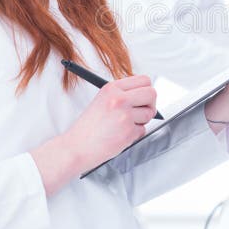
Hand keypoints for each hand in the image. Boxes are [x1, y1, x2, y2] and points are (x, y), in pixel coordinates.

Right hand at [31, 75, 156, 194]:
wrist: (76, 147)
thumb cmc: (87, 128)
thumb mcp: (101, 100)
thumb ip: (121, 94)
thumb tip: (143, 95)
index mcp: (112, 88)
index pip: (144, 80)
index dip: (146, 89)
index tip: (143, 97)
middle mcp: (119, 99)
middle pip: (152, 93)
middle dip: (150, 103)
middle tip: (142, 110)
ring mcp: (125, 116)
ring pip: (149, 113)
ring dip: (142, 121)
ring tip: (125, 125)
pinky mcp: (128, 132)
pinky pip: (143, 130)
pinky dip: (135, 134)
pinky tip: (121, 134)